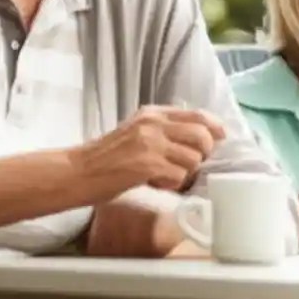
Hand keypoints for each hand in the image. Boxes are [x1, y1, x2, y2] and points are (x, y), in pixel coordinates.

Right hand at [72, 106, 225, 192]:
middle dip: (203, 154)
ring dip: (185, 172)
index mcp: (153, 114)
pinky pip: (180, 175)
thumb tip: (200, 138)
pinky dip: (172, 184)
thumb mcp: (137, 132)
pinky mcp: (147, 164)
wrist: (77, 172)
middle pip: (203, 135)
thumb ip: (164, 130)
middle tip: (188, 165)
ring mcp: (151, 144)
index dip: (215, 128)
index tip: (221, 138)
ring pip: (194, 158)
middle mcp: (154, 124)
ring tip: (165, 176)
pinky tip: (156, 183)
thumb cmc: (107, 157)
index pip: (198, 115)